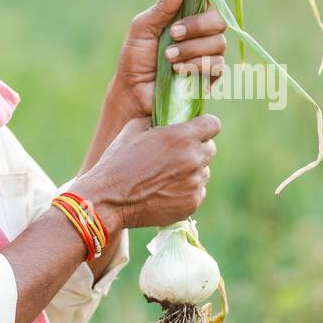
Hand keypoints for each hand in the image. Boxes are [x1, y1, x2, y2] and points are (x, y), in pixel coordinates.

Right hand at [82, 112, 220, 230]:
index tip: (196, 129)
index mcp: (181, 136)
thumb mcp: (134, 128)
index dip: (205, 125)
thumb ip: (158, 121)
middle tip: (178, 153)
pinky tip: (167, 189)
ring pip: (204, 171)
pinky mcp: (192, 203)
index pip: (213, 124)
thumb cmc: (118, 160)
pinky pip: (198, 191)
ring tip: (168, 174)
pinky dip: (187, 189)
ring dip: (192, 170)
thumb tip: (169, 119)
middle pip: (210, 148)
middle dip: (197, 148)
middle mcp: (193, 159)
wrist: (110, 199)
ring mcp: (194, 183)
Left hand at [106, 0, 226, 123]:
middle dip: (198, 26)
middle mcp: (200, 32)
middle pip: (219, 19)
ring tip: (168, 57)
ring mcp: (207, 53)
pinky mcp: (210, 75)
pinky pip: (217, 65)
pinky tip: (178, 70)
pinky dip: (197, 65)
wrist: (133, 92)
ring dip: (192, 49)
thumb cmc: (135, 57)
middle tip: (173, 34)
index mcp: (185, 15)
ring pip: (219, 43)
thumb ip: (162, 7)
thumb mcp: (143, 28)